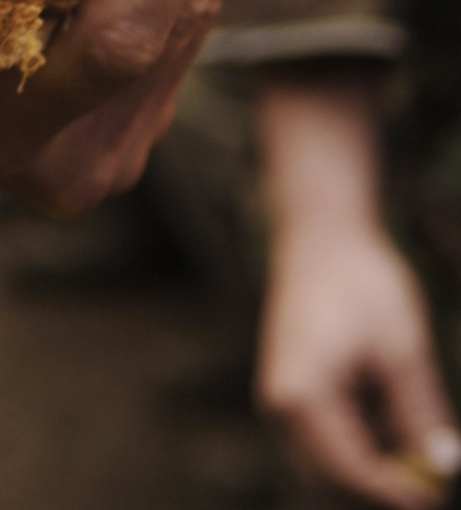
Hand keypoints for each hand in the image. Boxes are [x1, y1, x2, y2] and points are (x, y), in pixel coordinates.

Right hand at [260, 223, 458, 507]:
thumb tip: (444, 467)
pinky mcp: (292, 393)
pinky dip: (361, 452)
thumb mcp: (403, 351)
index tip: (442, 498)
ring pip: (326, 468)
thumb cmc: (362, 286)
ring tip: (418, 455)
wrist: (320, 239)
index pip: (352, 475)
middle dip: (382, 493)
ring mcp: (282, 402)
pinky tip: (394, 428)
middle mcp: (280, 408)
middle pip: (331, 482)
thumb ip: (420, 415)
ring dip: (371, 474)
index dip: (400, 496)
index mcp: (302, 400)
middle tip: (435, 488)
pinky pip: (325, 444)